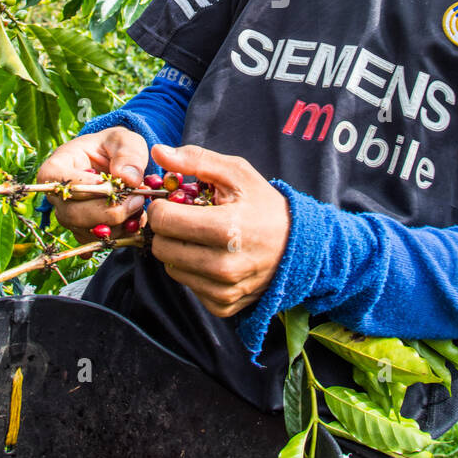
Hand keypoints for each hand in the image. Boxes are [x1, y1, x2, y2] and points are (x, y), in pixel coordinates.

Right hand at [36, 127, 147, 242]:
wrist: (114, 161)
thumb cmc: (113, 147)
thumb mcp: (124, 140)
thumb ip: (128, 154)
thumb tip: (128, 179)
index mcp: (56, 169)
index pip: (65, 185)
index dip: (91, 188)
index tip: (117, 185)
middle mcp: (57, 198)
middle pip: (74, 215)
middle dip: (109, 211)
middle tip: (137, 199)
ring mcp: (69, 218)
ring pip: (87, 232)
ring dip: (118, 225)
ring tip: (138, 207)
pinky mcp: (84, 232)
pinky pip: (98, 242)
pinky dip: (121, 235)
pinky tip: (134, 220)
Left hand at [144, 142, 291, 317]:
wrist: (298, 245)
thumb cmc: (264, 205)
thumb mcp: (237, 173)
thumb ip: (196, 160)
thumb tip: (158, 152)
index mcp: (226, 228)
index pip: (164, 221)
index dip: (163, 207)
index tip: (174, 202)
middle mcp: (224, 265)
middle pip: (162, 248)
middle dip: (167, 230)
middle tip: (184, 219)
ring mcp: (224, 289)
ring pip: (171, 268)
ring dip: (178, 250)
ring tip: (201, 237)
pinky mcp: (223, 305)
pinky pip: (188, 286)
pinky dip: (193, 271)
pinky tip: (211, 256)